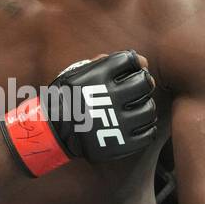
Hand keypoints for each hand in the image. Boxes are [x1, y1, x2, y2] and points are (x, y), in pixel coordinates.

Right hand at [0, 50, 156, 176]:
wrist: (54, 133)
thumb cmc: (69, 99)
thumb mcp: (78, 74)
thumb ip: (106, 63)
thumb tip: (139, 60)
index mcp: (97, 77)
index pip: (130, 60)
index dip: (134, 62)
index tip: (132, 68)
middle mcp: (109, 98)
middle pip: (145, 83)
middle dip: (145, 82)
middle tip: (139, 86)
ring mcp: (117, 123)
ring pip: (149, 109)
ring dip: (146, 105)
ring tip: (137, 107)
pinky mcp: (122, 143)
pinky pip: (148, 133)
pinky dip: (147, 127)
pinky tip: (137, 123)